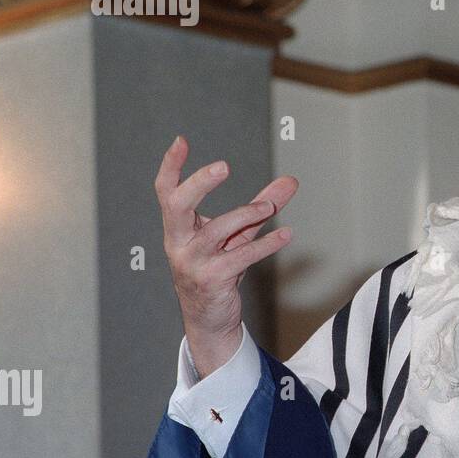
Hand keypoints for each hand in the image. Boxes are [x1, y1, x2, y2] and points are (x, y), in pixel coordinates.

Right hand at [154, 135, 297, 377]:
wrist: (209, 317)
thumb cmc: (219, 267)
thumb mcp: (239, 233)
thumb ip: (261, 205)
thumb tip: (292, 180)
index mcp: (177, 227)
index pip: (166, 191)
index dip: (171, 165)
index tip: (181, 140)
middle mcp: (179, 242)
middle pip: (179, 205)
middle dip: (200, 183)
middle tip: (224, 166)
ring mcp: (193, 262)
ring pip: (216, 230)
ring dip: (245, 214)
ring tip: (269, 206)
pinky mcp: (212, 280)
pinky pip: (240, 257)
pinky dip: (265, 244)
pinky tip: (285, 235)